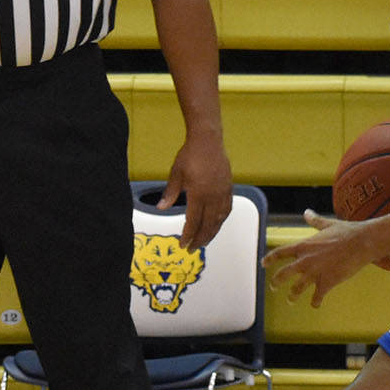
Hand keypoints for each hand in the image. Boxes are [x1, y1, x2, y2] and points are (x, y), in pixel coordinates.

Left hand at [159, 135, 232, 249]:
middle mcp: (213, 196)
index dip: (188, 235)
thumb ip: (170, 193)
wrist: (207, 141)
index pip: (193, 221)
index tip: (183, 244)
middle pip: (207, 225)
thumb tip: (161, 208)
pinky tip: (216, 225)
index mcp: (198, 194)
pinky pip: (226, 210)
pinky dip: (221, 221)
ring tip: (204, 242)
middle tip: (192, 249)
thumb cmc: (190, 155)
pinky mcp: (228, 189)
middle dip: (199, 239)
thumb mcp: (176, 174)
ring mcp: (222, 193)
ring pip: (219, 220)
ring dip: (211, 233)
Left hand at [261, 209, 373, 307]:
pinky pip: (317, 297)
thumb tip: (307, 212)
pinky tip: (315, 304)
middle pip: (283, 274)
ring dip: (292, 296)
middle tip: (274, 288)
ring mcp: (315, 273)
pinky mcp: (327, 282)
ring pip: (297, 289)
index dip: (269, 259)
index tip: (263, 263)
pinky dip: (315, 302)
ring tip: (291, 300)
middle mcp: (305, 260)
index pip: (280, 253)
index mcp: (304, 246)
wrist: (362, 242)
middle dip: (276, 282)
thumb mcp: (328, 224)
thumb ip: (315, 221)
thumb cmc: (347, 231)